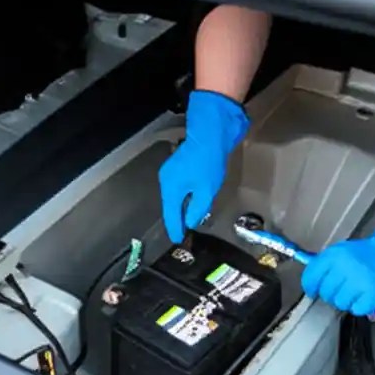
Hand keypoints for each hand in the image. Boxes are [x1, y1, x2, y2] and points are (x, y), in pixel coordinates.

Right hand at [159, 90, 249, 242]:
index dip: (175, 228)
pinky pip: (175, 188)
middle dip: (176, 219)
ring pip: (173, 197)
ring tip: (185, 220)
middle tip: (182, 232)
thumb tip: (190, 221)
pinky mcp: (175, 167)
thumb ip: (197, 209)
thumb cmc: (208, 163)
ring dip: (179, 208)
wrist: (208, 134)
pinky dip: (181, 198)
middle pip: (170, 206)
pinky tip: (188, 201)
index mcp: (171, 190)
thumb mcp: (206, 190)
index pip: (171, 215)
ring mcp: (168, 173)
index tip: (178, 239)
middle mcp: (165, 182)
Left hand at [301, 226, 374, 315]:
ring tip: (353, 291)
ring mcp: (358, 282)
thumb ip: (323, 265)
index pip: (311, 277)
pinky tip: (362, 296)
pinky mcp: (371, 294)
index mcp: (335, 255)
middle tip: (340, 287)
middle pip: (325, 292)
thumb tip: (310, 283)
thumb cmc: (363, 255)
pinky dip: (359, 306)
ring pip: (339, 303)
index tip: (312, 290)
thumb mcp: (340, 252)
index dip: (310, 286)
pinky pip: (355, 309)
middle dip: (330, 293)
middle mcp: (345, 268)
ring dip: (345, 300)